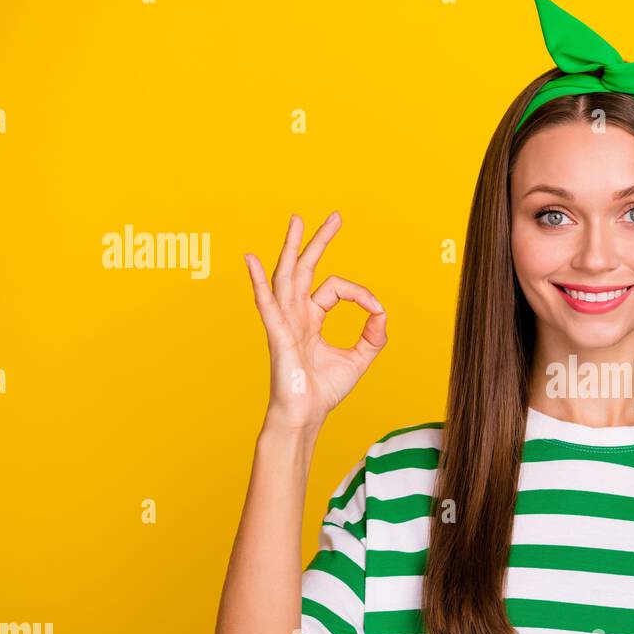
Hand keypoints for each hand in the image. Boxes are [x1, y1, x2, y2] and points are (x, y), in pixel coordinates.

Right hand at [244, 212, 386, 432]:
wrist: (305, 416)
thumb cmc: (323, 391)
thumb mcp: (358, 359)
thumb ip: (372, 335)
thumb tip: (382, 312)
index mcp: (311, 318)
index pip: (334, 289)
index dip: (359, 294)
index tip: (377, 310)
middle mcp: (296, 314)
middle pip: (305, 269)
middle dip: (319, 241)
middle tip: (334, 217)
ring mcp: (284, 322)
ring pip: (287, 277)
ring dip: (291, 248)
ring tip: (296, 221)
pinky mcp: (278, 335)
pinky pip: (267, 304)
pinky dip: (259, 281)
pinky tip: (251, 261)